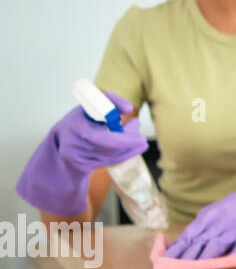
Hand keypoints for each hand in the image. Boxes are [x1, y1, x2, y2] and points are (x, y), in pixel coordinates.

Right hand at [16, 91, 147, 217]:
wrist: (61, 141)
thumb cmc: (80, 119)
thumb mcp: (91, 105)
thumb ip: (110, 101)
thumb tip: (129, 108)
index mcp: (75, 126)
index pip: (99, 137)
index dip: (120, 138)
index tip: (136, 130)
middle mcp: (74, 145)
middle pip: (107, 147)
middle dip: (128, 142)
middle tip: (142, 139)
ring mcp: (77, 158)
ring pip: (110, 156)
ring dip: (129, 149)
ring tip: (138, 141)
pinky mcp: (83, 166)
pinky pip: (109, 162)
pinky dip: (124, 155)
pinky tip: (134, 149)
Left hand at [165, 176, 235, 259]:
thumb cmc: (228, 215)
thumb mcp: (209, 217)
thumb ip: (194, 232)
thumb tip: (169, 249)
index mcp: (206, 219)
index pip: (187, 236)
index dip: (176, 250)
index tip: (164, 263)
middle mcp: (218, 224)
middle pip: (199, 243)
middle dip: (186, 258)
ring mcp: (234, 230)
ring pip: (216, 246)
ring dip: (203, 260)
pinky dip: (231, 258)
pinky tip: (222, 266)